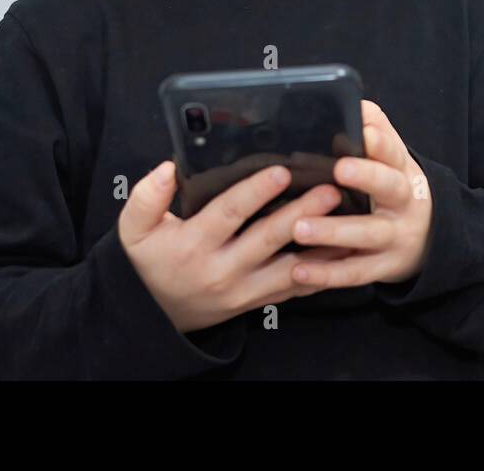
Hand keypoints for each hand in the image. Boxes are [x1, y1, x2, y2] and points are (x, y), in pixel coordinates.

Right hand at [119, 161, 354, 333]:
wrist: (154, 316)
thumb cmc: (150, 262)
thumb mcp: (134, 230)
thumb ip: (147, 197)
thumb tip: (168, 167)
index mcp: (194, 245)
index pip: (229, 214)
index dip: (256, 191)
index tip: (282, 170)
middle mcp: (222, 270)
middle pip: (268, 238)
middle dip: (302, 212)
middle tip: (331, 190)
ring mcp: (243, 290)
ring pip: (290, 268)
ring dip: (322, 245)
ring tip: (349, 220)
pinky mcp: (258, 303)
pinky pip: (295, 289)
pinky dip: (322, 272)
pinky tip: (344, 252)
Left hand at [285, 99, 432, 288]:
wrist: (430, 239)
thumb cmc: (395, 190)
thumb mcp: (393, 161)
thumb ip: (376, 132)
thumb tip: (355, 104)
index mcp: (402, 170)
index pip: (395, 151)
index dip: (381, 142)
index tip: (364, 131)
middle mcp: (404, 202)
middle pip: (390, 188)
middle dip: (367, 178)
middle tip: (338, 170)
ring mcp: (396, 237)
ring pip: (368, 234)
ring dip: (335, 232)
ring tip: (300, 227)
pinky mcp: (383, 268)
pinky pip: (355, 272)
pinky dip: (327, 272)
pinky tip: (299, 269)